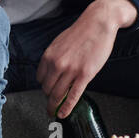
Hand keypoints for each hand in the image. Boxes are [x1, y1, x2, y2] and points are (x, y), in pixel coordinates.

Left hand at [37, 0, 135, 116]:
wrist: (98, 23)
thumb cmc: (81, 32)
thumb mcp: (60, 43)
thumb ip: (54, 57)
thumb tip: (51, 71)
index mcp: (49, 55)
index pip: (40, 79)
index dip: (44, 87)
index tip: (48, 92)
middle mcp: (57, 63)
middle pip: (47, 89)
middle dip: (48, 98)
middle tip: (51, 105)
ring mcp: (70, 70)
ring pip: (57, 95)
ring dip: (54, 106)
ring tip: (54, 113)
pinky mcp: (84, 75)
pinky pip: (72, 96)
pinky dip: (66, 108)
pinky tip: (63, 114)